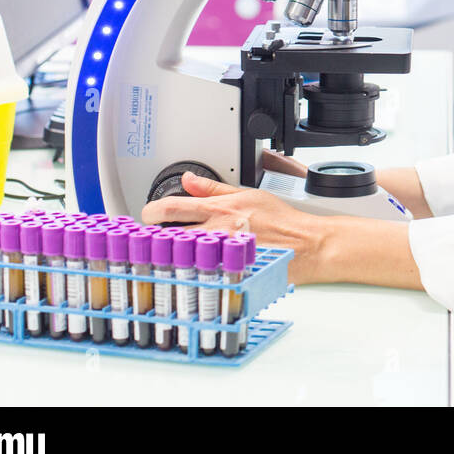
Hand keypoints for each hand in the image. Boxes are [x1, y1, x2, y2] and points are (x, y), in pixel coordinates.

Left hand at [140, 171, 331, 283]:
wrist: (305, 244)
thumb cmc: (282, 220)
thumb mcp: (247, 194)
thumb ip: (213, 189)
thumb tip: (188, 180)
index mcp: (218, 209)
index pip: (169, 208)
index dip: (150, 212)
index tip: (148, 216)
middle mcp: (216, 232)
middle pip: (166, 235)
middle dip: (156, 237)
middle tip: (156, 238)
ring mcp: (220, 255)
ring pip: (179, 256)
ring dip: (174, 254)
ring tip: (178, 254)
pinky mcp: (228, 272)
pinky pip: (200, 273)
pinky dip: (194, 271)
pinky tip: (197, 270)